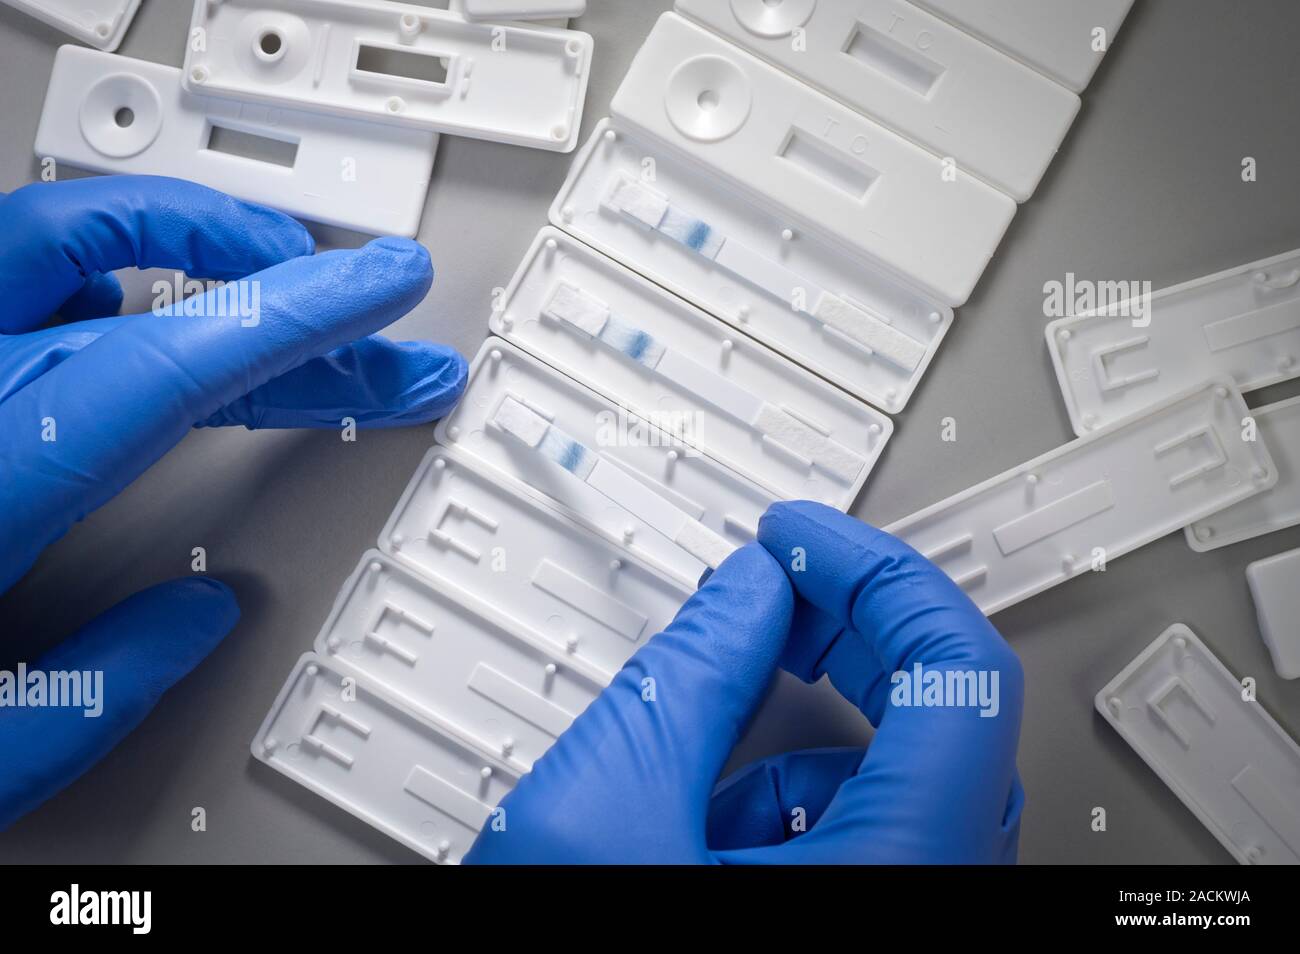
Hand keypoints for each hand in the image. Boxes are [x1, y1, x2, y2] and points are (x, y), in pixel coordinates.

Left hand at [0, 176, 465, 829]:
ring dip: (197, 258)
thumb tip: (190, 626)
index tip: (377, 294)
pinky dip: (105, 275)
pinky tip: (162, 308)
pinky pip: (13, 282)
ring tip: (290, 292)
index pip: (155, 363)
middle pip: (137, 311)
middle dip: (286, 319)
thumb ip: (89, 695)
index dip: (288, 317)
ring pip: (61, 252)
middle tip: (381, 343)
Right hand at [465, 500, 1024, 863]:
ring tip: (721, 718)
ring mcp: (901, 916)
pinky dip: (793, 796)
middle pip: (945, 718)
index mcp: (897, 874)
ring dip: (812, 723)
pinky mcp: (865, 925)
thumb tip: (744, 593)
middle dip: (853, 631)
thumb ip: (688, 678)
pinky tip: (712, 816)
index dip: (880, 578)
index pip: (958, 675)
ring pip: (899, 778)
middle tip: (780, 584)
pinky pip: (862, 834)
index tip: (802, 541)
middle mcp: (929, 899)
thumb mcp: (606, 812)